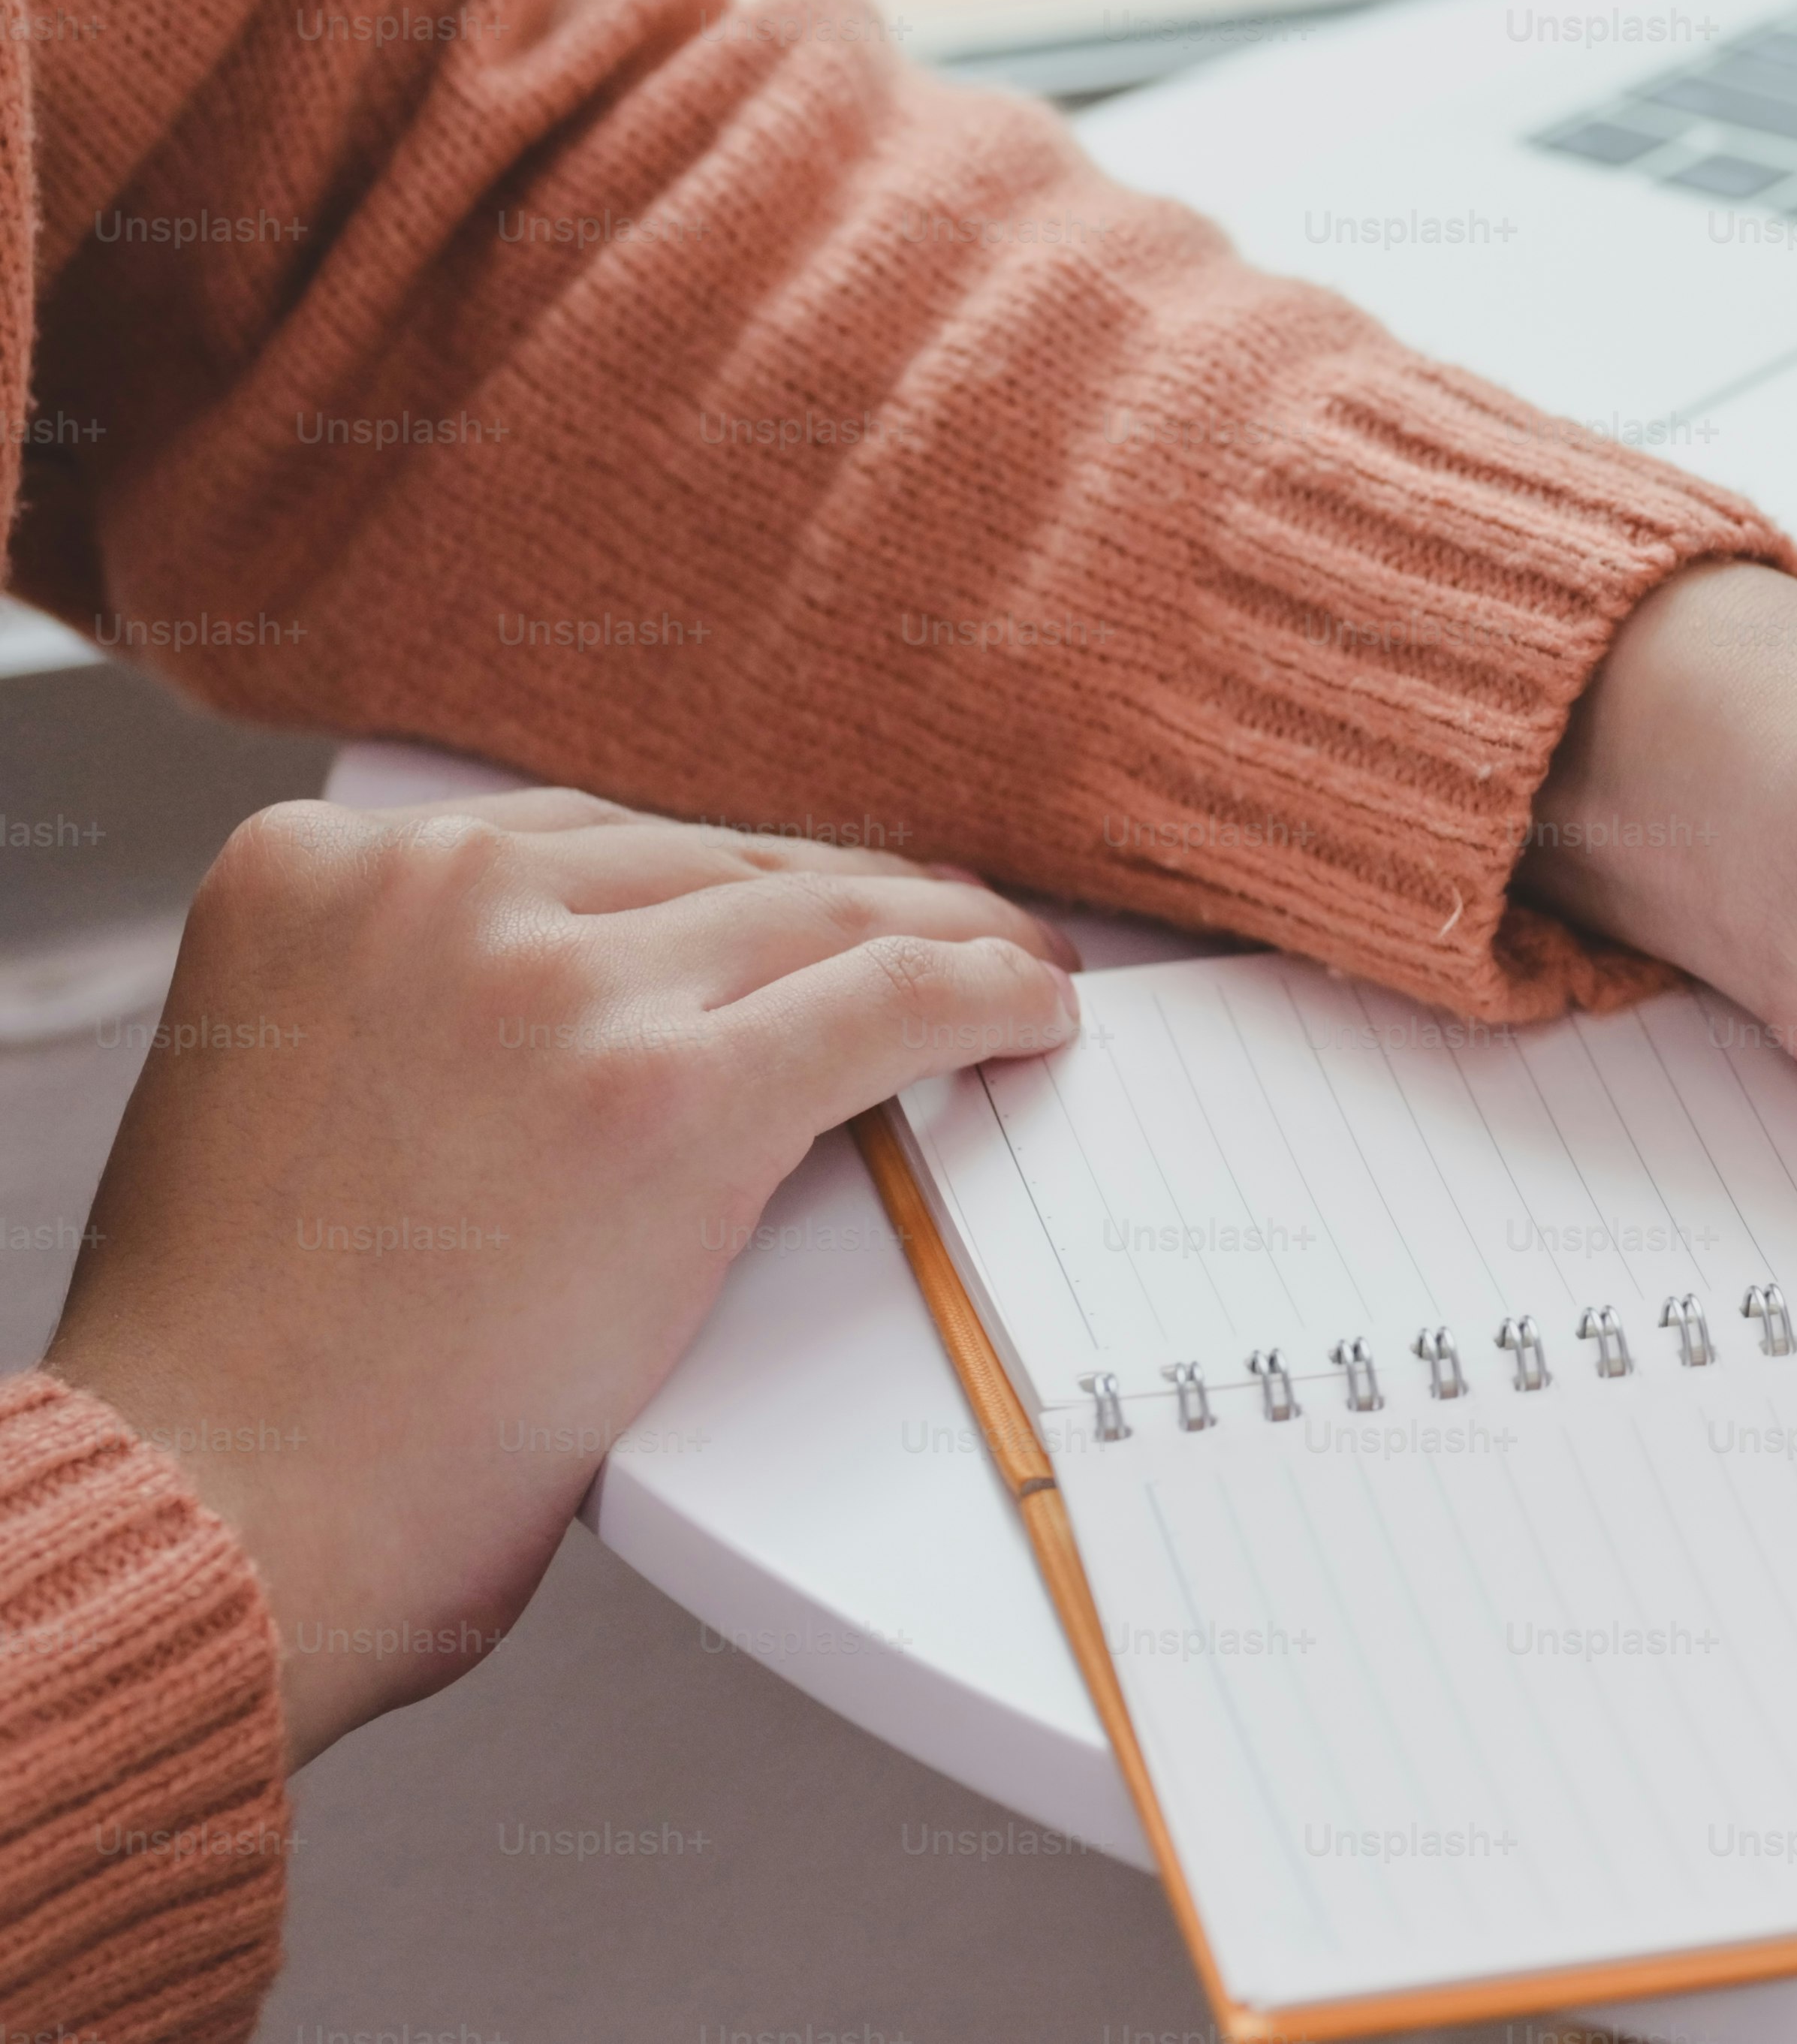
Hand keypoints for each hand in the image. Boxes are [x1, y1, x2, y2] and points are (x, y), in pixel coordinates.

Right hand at [44, 792, 1078, 1759]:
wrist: (222, 1498)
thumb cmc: (250, 1349)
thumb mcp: (289, 1079)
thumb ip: (419, 998)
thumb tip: (611, 979)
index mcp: (319, 871)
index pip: (592, 837)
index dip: (732, 872)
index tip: (811, 890)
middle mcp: (436, 894)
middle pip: (717, 862)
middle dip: (846, 898)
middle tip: (948, 924)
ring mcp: (563, 988)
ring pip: (825, 914)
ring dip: (944, 935)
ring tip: (1014, 964)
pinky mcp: (674, 1096)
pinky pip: (893, 1001)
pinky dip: (988, 997)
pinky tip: (1035, 1013)